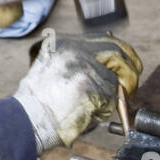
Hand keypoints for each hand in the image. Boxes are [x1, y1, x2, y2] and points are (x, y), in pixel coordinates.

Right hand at [11, 31, 142, 152]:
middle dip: (130, 68)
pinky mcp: (92, 89)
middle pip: (117, 52)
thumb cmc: (37, 103)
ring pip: (115, 79)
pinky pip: (112, 99)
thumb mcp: (52, 68)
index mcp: (65, 44)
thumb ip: (77, 62)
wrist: (27, 120)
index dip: (122, 51)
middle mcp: (76, 52)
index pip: (105, 39)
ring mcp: (85, 69)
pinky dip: (105, 110)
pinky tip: (88, 114)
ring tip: (96, 106)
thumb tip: (108, 66)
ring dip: (112, 95)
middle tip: (132, 84)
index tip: (129, 63)